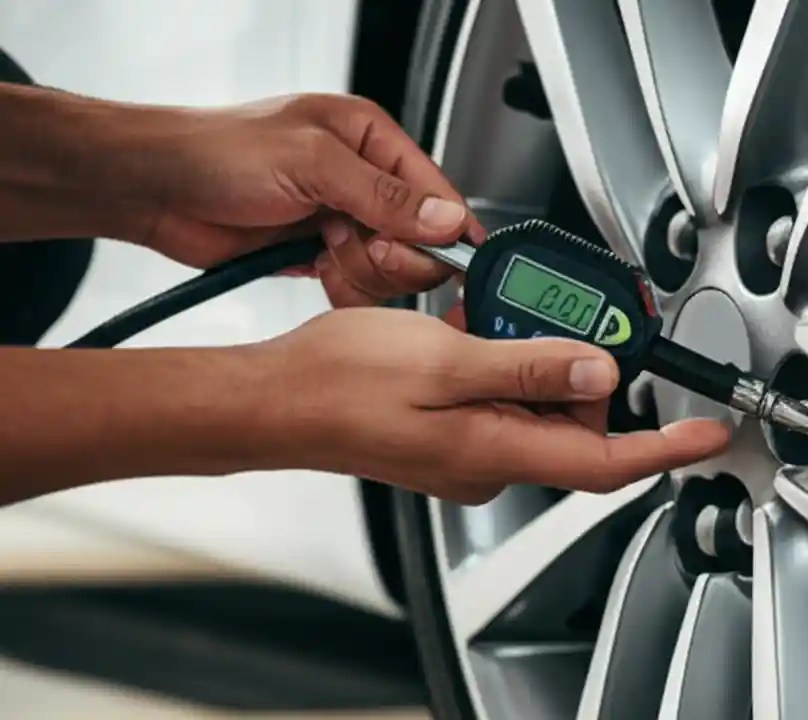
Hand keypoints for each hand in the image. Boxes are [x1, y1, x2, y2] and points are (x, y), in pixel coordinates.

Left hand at [125, 94, 481, 305]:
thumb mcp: (312, 163)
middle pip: (422, 241)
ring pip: (391, 271)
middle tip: (355, 245)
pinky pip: (359, 287)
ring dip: (361, 273)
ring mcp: (342, 220)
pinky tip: (315, 272)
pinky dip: (343, 290)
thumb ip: (383, 195)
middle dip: (394, 255)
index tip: (438, 260)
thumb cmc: (217, 152)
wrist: (153, 189)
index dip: (445, 232)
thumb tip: (445, 220)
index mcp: (371, 139)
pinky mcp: (320, 255)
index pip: (438, 193)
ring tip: (323, 252)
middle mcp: (363, 180)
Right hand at [259, 308, 730, 503]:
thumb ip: (531, 367)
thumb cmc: (341, 385)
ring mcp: (471, 449)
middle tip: (569, 318)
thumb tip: (601, 371)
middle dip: (586, 370)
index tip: (710, 436)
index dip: (667, 450)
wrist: (276, 400)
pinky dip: (507, 361)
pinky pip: (505, 398)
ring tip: (497, 317)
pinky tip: (474, 331)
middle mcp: (491, 459)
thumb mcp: (447, 361)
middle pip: (579, 422)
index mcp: (498, 448)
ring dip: (539, 358)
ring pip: (542, 404)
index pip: (608, 462)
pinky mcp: (452, 432)